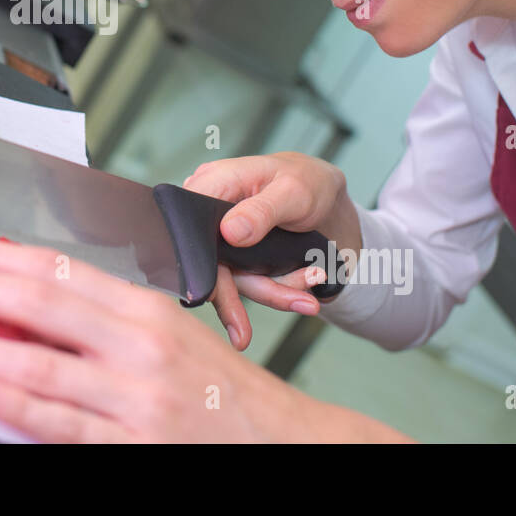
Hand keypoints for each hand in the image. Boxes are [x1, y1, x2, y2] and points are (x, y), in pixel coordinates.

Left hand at [0, 230, 311, 441]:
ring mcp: (136, 399)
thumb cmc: (220, 391)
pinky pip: (63, 425)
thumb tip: (27, 298)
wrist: (284, 445)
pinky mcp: (136, 446)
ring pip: (40, 363)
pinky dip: (17, 406)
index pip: (58, 269)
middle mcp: (140, 346)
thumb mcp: (168, 335)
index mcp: (146, 309)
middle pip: (40, 303)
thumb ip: (104, 318)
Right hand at [181, 152, 362, 349]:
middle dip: (236, 298)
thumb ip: (262, 211)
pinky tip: (307, 286)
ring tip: (310, 288)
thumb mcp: (293, 191)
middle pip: (209, 262)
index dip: (197, 264)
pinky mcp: (238, 256)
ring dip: (275, 291)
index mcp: (213, 184)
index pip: (188, 228)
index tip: (212, 295)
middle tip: (243, 334)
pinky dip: (281, 289)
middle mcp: (211, 213)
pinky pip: (252, 282)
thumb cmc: (308, 181)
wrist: (327, 197)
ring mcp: (223, 238)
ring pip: (235, 279)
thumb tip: (229, 232)